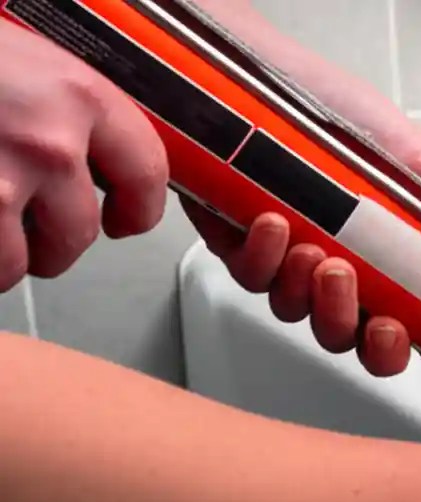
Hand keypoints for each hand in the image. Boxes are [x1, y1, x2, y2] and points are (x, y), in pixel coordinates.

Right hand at [0, 20, 166, 290]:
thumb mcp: (19, 58)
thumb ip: (63, 109)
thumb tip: (96, 160)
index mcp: (76, 95)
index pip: (146, 171)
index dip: (137, 207)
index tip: (124, 219)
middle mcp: (47, 142)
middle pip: (79, 233)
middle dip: (54, 243)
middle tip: (30, 230)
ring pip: (21, 263)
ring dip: (3, 258)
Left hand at [181, 5, 420, 421]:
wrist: (257, 75)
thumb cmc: (336, 112)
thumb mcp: (419, 160)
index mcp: (401, 266)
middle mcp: (356, 277)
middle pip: (371, 349)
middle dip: (379, 346)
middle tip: (384, 319)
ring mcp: (302, 271)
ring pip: (313, 324)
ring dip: (323, 302)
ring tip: (326, 258)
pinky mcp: (249, 255)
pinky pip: (257, 283)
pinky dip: (268, 262)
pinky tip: (278, 230)